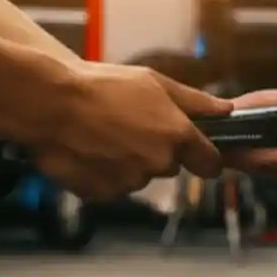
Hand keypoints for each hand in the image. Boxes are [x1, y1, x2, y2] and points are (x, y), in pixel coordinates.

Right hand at [23, 62, 232, 201]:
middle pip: (170, 166)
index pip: (210, 163)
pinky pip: (112, 187)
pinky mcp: (103, 194)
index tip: (197, 152)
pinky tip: (88, 150)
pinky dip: (103, 174)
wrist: (48, 103)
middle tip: (130, 126)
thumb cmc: (101, 86)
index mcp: (178, 136)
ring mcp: (130, 182)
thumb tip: (227, 110)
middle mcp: (159, 163)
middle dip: (157, 151)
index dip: (204, 157)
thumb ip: (195, 101)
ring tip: (103, 135)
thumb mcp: (154, 82)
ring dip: (128, 162)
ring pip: (139, 177)